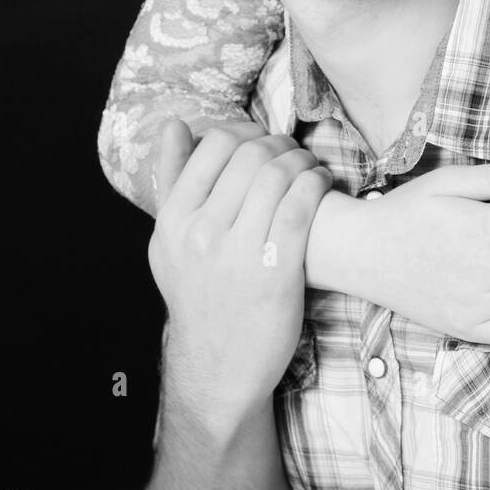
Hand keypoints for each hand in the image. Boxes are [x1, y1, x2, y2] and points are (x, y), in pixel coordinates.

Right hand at [148, 120, 330, 420]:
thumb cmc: (200, 296)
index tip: (259, 141)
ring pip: (279, 174)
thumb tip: (174, 124)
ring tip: (307, 166)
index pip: (214, 145)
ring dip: (301, 159)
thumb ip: (171, 179)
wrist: (219, 366)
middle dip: (278, 144)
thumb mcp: (169, 241)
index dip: (245, 132)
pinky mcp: (277, 268)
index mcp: (173, 221)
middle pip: (252, 155)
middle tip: (290, 152)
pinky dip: (316, 182)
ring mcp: (239, 252)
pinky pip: (302, 203)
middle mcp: (201, 233)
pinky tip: (320, 183)